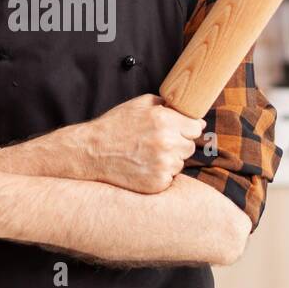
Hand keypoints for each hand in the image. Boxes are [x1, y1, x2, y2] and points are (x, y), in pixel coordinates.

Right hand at [83, 94, 205, 193]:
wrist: (92, 152)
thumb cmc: (115, 126)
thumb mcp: (139, 105)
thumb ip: (167, 105)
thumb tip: (194, 115)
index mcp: (165, 120)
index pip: (196, 127)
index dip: (187, 128)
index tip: (178, 131)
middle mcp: (167, 143)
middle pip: (190, 146)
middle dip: (177, 145)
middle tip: (156, 144)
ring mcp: (163, 165)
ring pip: (180, 163)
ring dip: (169, 160)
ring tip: (146, 156)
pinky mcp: (158, 183)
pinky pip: (170, 178)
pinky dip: (160, 175)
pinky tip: (143, 168)